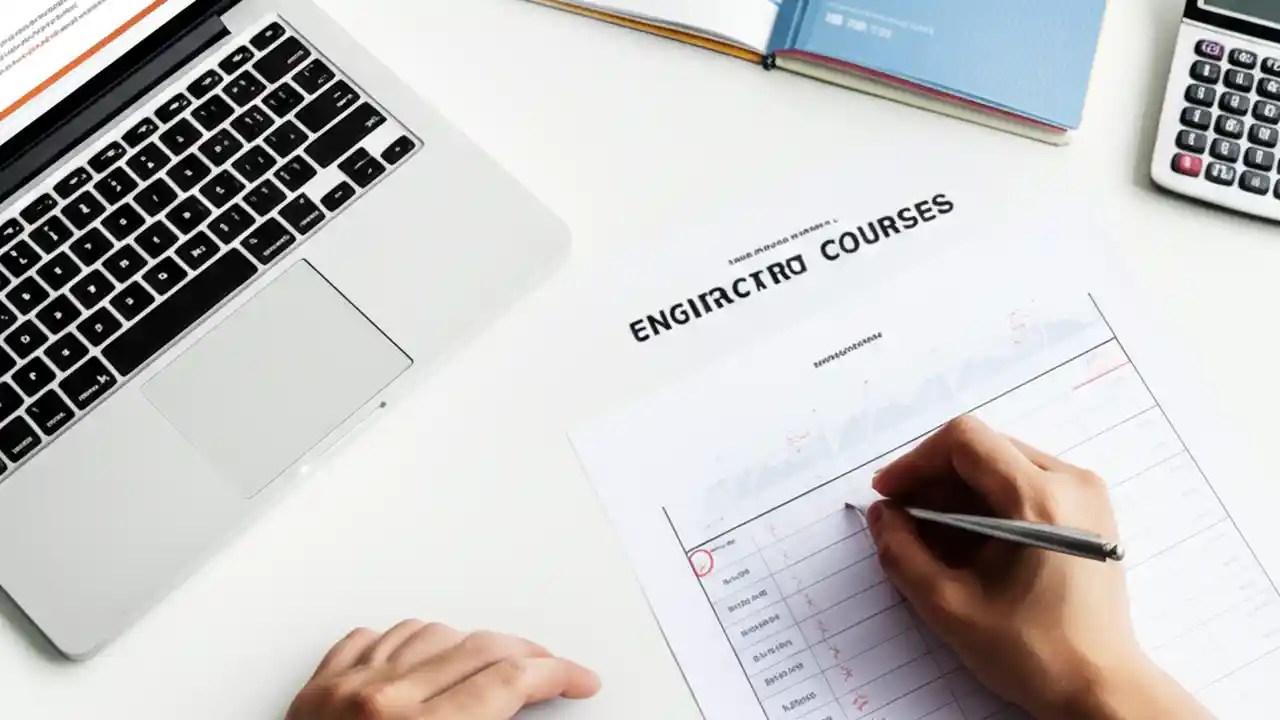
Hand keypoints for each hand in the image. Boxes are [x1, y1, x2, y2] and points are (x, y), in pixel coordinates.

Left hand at [287, 621, 600, 719]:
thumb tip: (519, 709)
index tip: (575, 679)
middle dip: (526, 653)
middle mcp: (382, 700)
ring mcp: (344, 689)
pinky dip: (404, 641)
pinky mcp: (315, 690)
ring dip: (468, 644)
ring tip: (488, 662)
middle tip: (547, 668)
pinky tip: (418, 653)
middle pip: (478, 648)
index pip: (509, 680)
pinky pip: (371, 640)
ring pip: (429, 633)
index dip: (555, 674)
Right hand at [867, 416, 1208, 719]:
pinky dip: (987, 502)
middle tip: (903, 518)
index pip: (965, 441)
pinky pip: (1025, 483)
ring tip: (933, 537)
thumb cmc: (1033, 653)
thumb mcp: (948, 606)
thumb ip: (901, 553)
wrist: (1099, 688)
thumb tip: (882, 514)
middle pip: (983, 449)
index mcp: (1041, 501)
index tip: (890, 494)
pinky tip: (968, 542)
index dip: (915, 462)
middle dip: (934, 479)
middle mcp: (1072, 484)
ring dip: (958, 492)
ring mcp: (1085, 494)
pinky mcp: (1088, 511)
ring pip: (1001, 463)